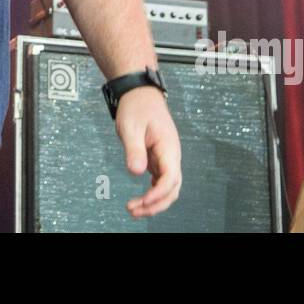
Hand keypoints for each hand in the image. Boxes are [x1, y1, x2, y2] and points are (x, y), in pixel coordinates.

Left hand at [115, 87, 181, 217]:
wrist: (139, 93)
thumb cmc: (137, 106)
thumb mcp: (131, 127)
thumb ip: (134, 150)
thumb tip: (136, 172)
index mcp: (168, 147)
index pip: (170, 178)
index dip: (158, 193)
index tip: (143, 201)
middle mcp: (171, 155)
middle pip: (172, 188)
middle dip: (156, 204)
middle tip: (134, 210)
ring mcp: (166, 157)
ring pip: (168, 187)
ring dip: (154, 202)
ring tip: (135, 209)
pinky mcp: (159, 158)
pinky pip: (161, 181)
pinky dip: (153, 193)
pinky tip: (142, 200)